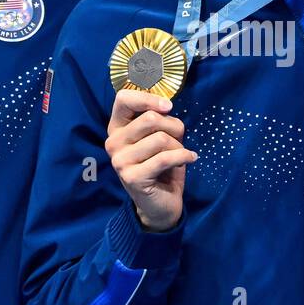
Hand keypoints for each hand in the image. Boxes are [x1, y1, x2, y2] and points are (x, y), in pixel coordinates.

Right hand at [105, 89, 196, 232]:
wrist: (160, 205)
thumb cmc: (161, 166)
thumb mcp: (159, 137)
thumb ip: (158, 120)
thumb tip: (166, 106)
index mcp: (117, 128)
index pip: (123, 99)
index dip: (148, 98)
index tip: (168, 107)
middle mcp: (113, 143)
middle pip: (150, 118)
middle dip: (173, 127)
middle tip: (179, 140)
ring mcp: (120, 161)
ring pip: (160, 138)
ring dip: (178, 146)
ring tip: (180, 155)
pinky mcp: (132, 177)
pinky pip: (165, 158)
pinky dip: (184, 156)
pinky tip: (190, 158)